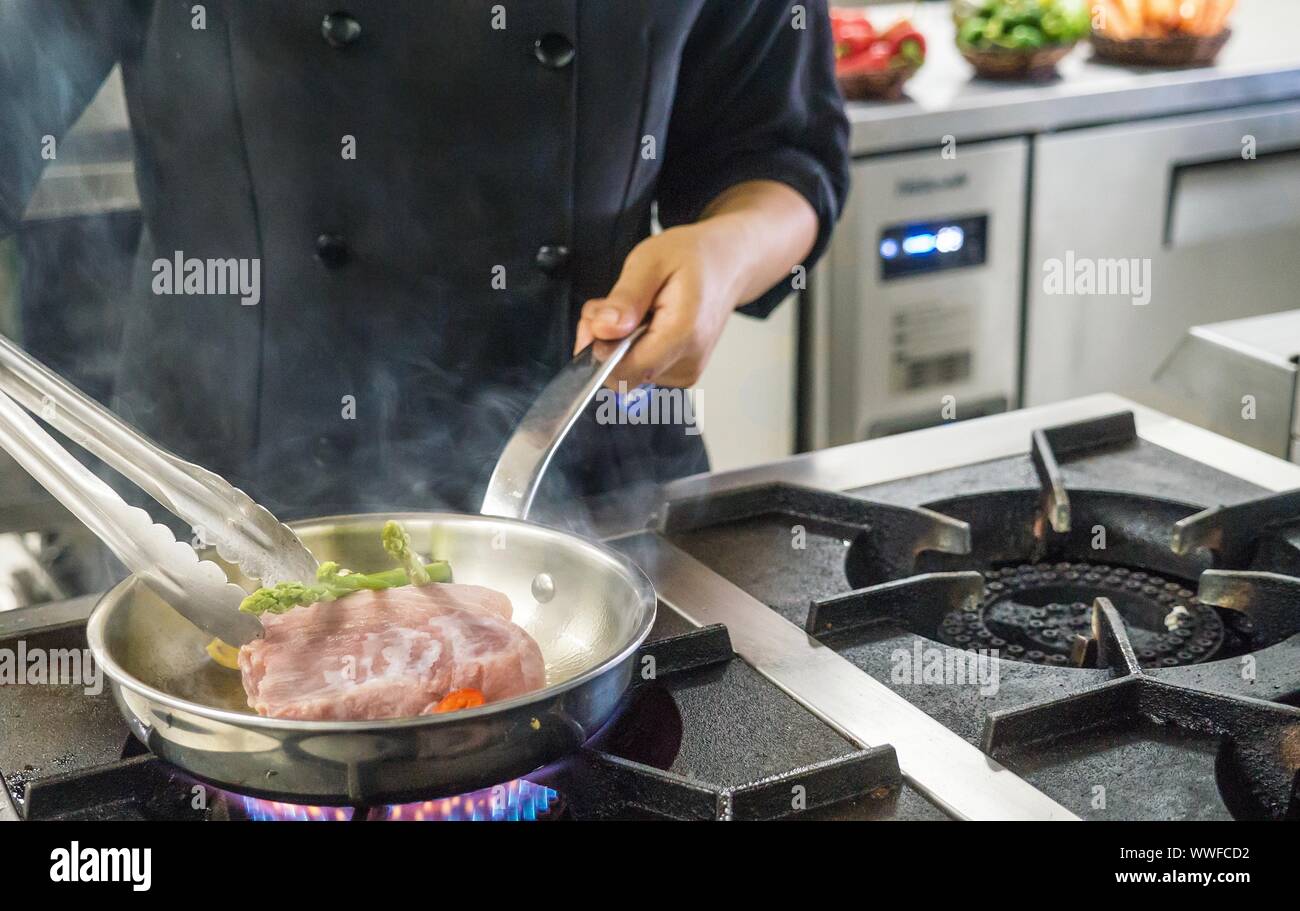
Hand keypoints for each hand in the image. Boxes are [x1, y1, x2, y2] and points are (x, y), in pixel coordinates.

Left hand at [574, 221, 742, 388]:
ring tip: (632, 310)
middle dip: (604, 344)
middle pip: (624, 375)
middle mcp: (689, 360)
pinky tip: (642, 323)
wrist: (727, 263)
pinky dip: (631, 349)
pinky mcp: (682, 372)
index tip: (596, 319)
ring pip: (629, 374)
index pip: (625, 370)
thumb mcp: (649, 261)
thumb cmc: (693, 258)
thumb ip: (625, 299)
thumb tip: (603, 330)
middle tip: (609, 307)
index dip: (599, 349)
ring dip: (616, 344)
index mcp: (682, 334)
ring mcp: (687, 371)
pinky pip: (642, 371)